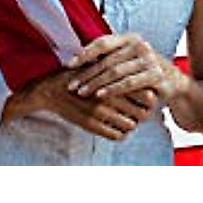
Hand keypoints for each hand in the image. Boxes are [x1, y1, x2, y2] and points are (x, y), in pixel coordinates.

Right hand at [7, 71, 158, 141]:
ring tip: (128, 120)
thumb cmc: (80, 75)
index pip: (148, 95)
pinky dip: (120, 134)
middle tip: (140, 112)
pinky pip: (116, 136)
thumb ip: (120, 71)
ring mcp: (100, 112)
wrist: (52, 89)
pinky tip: (117, 128)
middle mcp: (110, 96)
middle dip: (143, 114)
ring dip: (131, 124)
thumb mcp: (101, 66)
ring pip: (130, 126)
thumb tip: (142, 76)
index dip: (151, 100)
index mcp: (116, 80)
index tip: (147, 100)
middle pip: (142, 113)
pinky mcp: (90, 125)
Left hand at [66, 33, 187, 105]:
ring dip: (96, 83)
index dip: (84, 53)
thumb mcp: (128, 59)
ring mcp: (149, 59)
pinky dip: (112, 89)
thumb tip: (75, 60)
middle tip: (71, 85)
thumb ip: (109, 57)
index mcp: (130, 38)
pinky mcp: (155, 74)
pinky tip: (100, 95)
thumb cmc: (143, 71)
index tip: (68, 65)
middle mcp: (140, 45)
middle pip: (107, 59)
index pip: (103, 43)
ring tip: (81, 92)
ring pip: (115, 71)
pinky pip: (129, 82)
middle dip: (86, 73)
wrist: (172, 82)